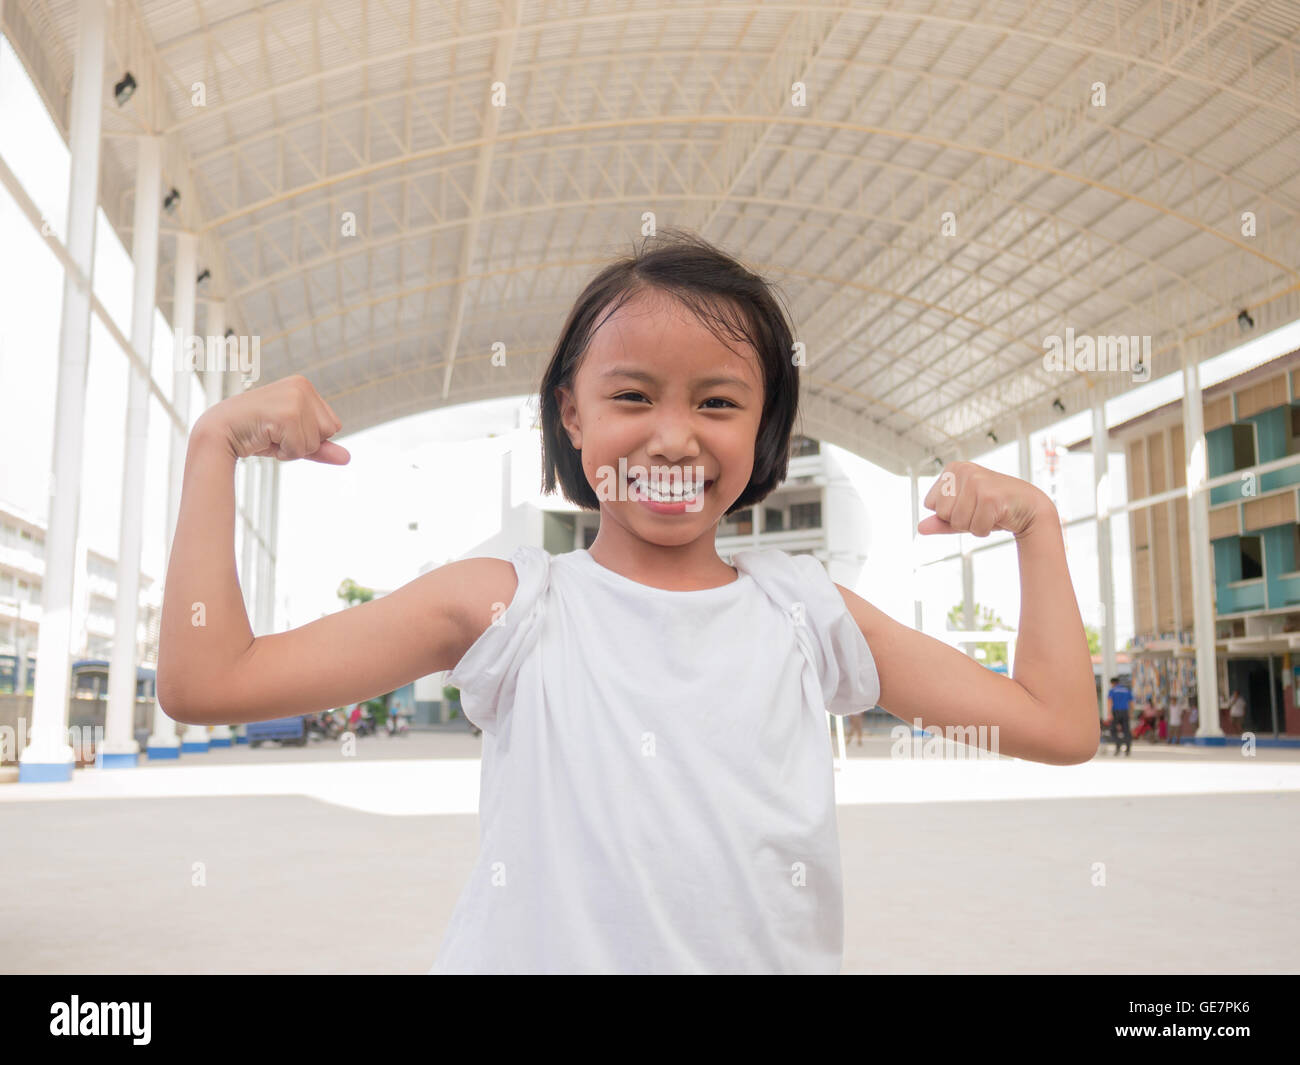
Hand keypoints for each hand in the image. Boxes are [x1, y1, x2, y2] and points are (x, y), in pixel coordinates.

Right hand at [197, 374, 349, 464]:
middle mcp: (302, 386)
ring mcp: (294, 399)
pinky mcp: (287, 414)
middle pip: (329, 432)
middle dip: (304, 443)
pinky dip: (284, 453)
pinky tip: (264, 438)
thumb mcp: (292, 438)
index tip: (283, 429)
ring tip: (268, 434)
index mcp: (304, 386)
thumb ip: (320, 446)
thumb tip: (347, 458)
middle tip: (275, 433)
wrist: (219, 433)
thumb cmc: (255, 434)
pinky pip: (301, 449)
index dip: (309, 437)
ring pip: (315, 443)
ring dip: (292, 449)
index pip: (333, 425)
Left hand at [918, 461, 1049, 537]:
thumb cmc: (994, 508)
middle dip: (961, 520)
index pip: (930, 504)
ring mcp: (976, 482)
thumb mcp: (963, 513)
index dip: (948, 513)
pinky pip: (975, 528)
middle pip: (942, 513)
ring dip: (974, 526)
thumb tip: (919, 528)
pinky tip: (998, 517)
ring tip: (989, 513)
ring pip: (958, 522)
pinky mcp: (990, 496)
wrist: (1030, 507)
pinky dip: (985, 530)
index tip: (968, 504)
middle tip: (980, 510)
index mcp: (952, 469)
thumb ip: (940, 521)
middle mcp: (963, 470)